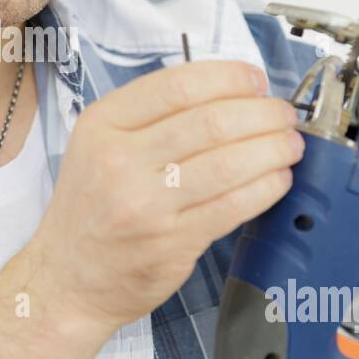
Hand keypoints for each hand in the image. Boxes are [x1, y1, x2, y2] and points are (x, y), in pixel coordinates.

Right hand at [26, 59, 303, 333]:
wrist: (67, 280)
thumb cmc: (90, 211)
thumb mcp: (98, 146)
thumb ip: (151, 118)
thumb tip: (229, 94)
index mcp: (102, 125)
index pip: (179, 84)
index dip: (231, 78)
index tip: (256, 81)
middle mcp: (120, 160)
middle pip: (213, 121)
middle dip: (264, 113)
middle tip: (283, 115)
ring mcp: (147, 204)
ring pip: (231, 162)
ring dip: (274, 148)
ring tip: (290, 144)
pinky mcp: (173, 242)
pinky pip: (235, 205)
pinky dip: (268, 187)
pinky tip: (278, 179)